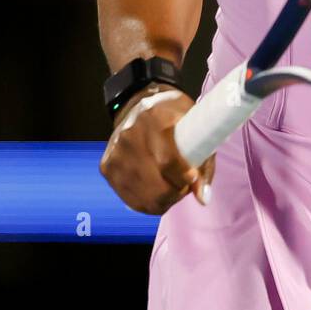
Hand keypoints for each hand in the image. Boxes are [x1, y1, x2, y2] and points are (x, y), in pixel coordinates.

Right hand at [99, 86, 215, 214]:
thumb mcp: (195, 126)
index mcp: (155, 119)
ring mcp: (116, 153)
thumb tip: (203, 198)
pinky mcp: (107, 167)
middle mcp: (130, 135)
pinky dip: (147, 202)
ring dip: (163, 200)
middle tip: (184, 186)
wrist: (137, 107)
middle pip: (155, 185)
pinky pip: (131, 199)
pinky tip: (156, 191)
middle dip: (176, 192)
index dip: (182, 176)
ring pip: (144, 198)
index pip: (167, 159)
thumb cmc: (172, 117)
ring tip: (171, 187)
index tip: (192, 179)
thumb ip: (203, 161)